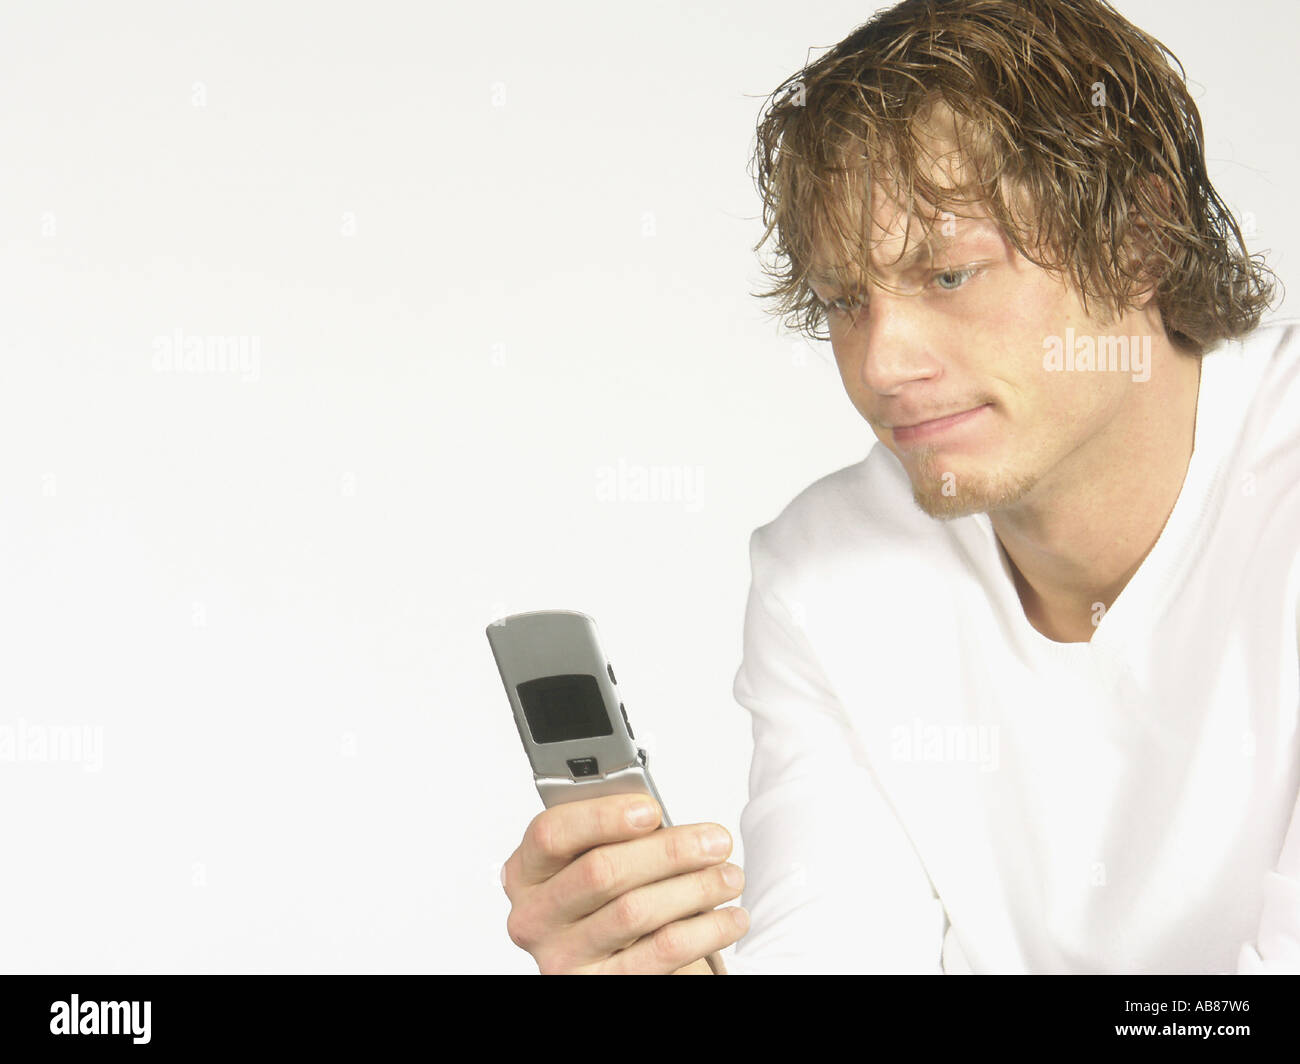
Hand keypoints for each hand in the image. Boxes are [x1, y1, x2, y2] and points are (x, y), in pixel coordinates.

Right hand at [502, 793, 748, 973]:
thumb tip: (658, 816)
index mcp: (526, 871)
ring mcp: (563, 957)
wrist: (608, 962)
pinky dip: (705, 931)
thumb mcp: (596, 858)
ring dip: (696, 889)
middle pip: (601, 872)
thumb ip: (615, 835)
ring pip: (636, 911)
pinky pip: (660, 952)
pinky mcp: (599, 986)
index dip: (602, 818)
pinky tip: (730, 918)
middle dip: (669, 851)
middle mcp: (535, 916)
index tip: (651, 809)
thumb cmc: (605, 896)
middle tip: (716, 841)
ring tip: (730, 876)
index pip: (551, 834)